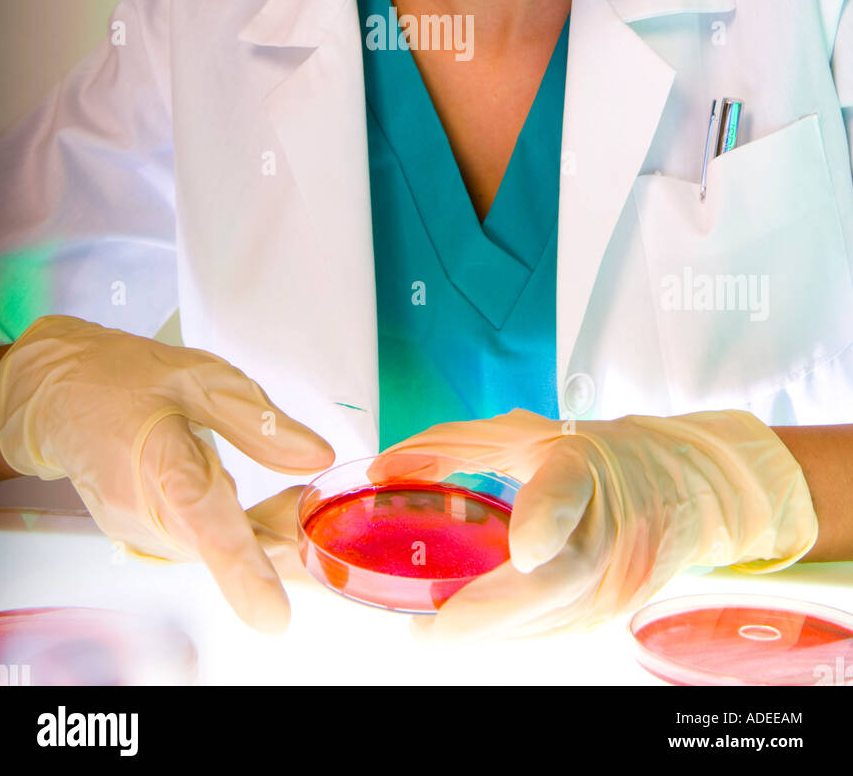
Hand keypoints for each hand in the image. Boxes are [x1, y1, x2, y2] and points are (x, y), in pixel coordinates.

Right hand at [0, 315, 335, 632]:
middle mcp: (146, 512)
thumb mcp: (198, 377)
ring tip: (249, 480)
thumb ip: (257, 422)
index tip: (272, 614)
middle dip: (275, 529)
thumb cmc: (124, 380)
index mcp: (162, 462)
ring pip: (216, 547)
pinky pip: (200, 542)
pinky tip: (222, 489)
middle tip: (298, 498)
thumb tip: (315, 455)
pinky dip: (225, 525)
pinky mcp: (142, 540)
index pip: (206, 522)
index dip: (241, 568)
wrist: (55, 396)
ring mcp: (140, 533)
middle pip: (225, 544)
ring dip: (252, 526)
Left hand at [371, 408, 817, 641]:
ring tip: (436, 633)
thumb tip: (383, 470)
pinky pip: (556, 633)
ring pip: (549, 622)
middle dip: (484, 615)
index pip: (568, 492)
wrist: (685, 488)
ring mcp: (618, 581)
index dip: (547, 520)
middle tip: (425, 632)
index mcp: (585, 468)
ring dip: (490, 632)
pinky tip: (480, 627)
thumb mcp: (528, 434)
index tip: (524, 549)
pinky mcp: (616, 615)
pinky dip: (513, 633)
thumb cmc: (597, 456)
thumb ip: (455, 447)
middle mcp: (610, 529)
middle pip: (552, 582)